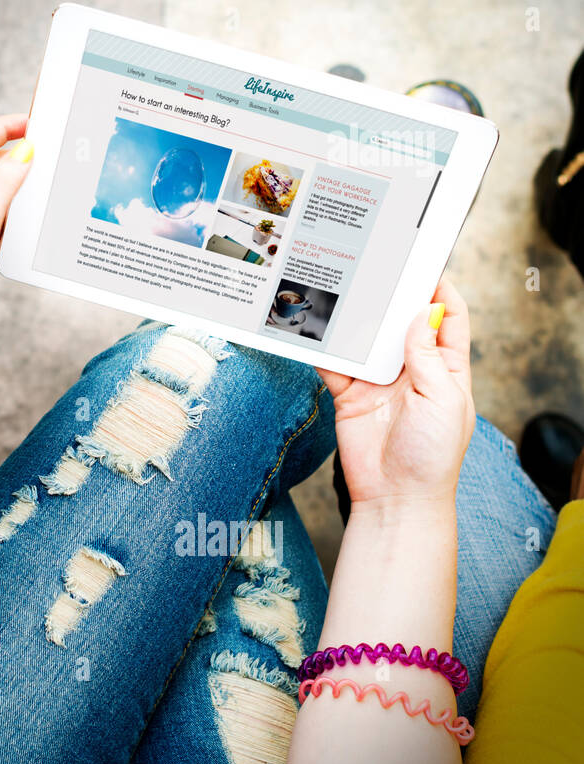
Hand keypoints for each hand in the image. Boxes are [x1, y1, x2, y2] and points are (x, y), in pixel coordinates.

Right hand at [318, 277, 474, 516]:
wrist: (395, 497)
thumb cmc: (432, 456)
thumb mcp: (443, 400)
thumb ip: (428, 356)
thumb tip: (423, 313)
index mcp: (446, 368)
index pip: (449, 319)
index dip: (441, 291)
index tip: (426, 266)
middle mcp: (413, 369)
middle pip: (403, 321)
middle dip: (394, 297)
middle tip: (379, 269)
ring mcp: (379, 380)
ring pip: (367, 337)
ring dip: (358, 318)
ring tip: (347, 291)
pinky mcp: (349, 392)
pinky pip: (334, 363)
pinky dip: (324, 347)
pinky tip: (316, 329)